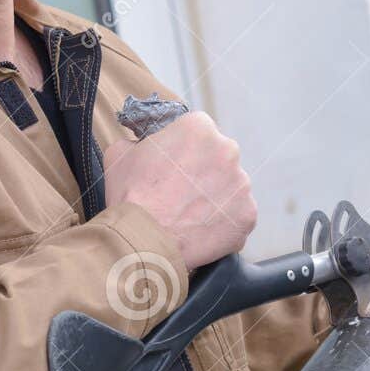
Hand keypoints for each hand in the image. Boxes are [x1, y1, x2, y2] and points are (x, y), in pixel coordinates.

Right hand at [103, 111, 257, 269]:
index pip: (199, 133)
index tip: (175, 167)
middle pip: (219, 158)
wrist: (143, 242)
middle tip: (181, 193)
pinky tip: (201, 230)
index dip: (186, 151)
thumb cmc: (130, 197)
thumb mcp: (121, 154)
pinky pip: (237, 216)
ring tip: (189, 216)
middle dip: (204, 172)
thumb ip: (138, 140)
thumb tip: (141, 143)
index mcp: (199, 128)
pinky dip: (223, 223)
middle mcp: (228, 150)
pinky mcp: (248, 214)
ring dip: (215, 198)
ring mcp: (241, 184)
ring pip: (230, 187)